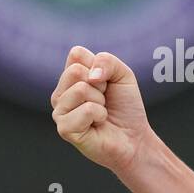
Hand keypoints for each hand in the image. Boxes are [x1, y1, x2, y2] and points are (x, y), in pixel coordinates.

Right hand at [51, 45, 151, 174]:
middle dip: (100, 84)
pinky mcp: (64, 129)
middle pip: (75, 70)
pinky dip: (100, 115)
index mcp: (70, 78)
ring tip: (101, 113)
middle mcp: (60, 93)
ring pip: (80, 90)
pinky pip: (86, 109)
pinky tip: (97, 124)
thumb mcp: (122, 74)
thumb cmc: (125, 107)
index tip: (105, 83)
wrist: (134, 138)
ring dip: (100, 101)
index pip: (76, 54)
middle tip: (104, 100)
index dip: (99, 66)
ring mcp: (59, 111)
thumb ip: (107, 61)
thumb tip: (90, 75)